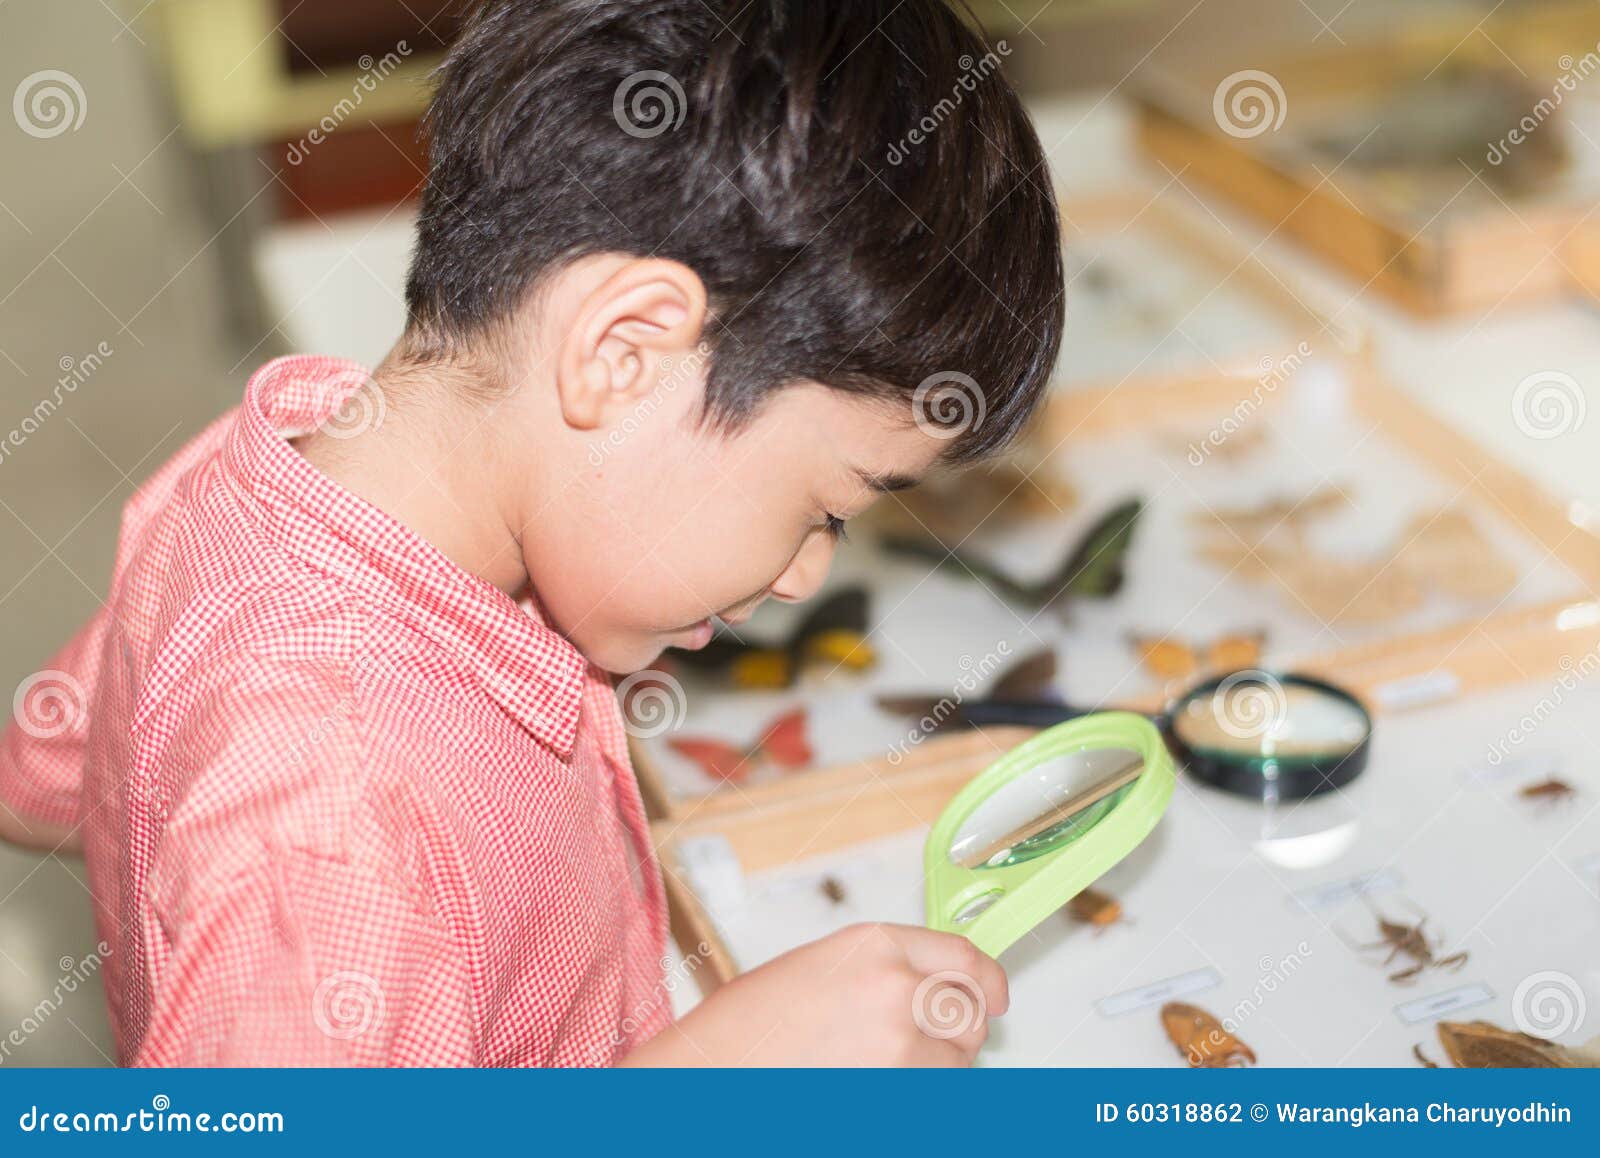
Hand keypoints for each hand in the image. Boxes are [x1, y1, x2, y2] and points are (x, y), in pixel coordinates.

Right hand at [622, 923, 1006, 1065]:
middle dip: (965, 1025)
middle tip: (944, 1037)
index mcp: (874, 946)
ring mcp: (899, 1046)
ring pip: (958, 1059)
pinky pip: (931, 1093)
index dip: (988, 979)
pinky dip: (918, 1092)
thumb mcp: (818, 968)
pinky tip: (875, 1084)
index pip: (964, 957)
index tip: (995, 993)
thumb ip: (880, 970)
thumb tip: (926, 988)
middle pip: (972, 1008)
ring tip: (891, 1065)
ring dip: (940, 1064)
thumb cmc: (744, 1027)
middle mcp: (895, 988)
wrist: (708, 1076)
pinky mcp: (895, 1094)